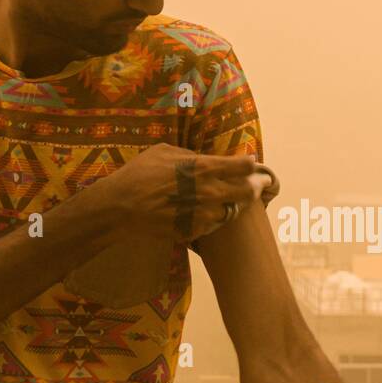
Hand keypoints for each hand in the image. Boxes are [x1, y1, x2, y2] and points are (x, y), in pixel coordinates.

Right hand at [92, 143, 265, 247]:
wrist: (122, 206)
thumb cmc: (140, 172)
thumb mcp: (165, 151)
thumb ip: (190, 155)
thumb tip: (203, 159)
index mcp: (204, 168)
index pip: (242, 166)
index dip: (250, 164)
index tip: (251, 164)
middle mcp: (210, 192)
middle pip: (248, 192)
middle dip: (257, 186)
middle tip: (259, 184)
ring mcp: (203, 215)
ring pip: (233, 212)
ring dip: (233, 204)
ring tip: (230, 199)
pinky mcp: (194, 231)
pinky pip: (213, 225)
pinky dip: (213, 218)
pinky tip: (206, 212)